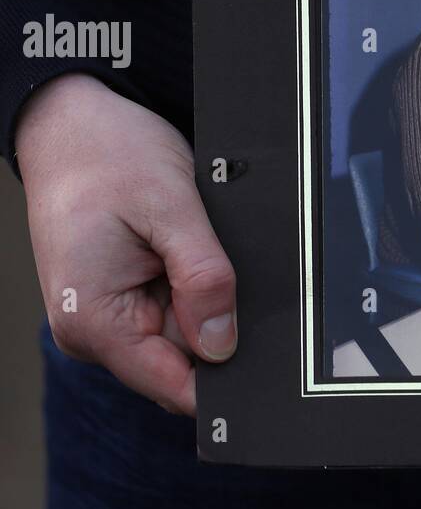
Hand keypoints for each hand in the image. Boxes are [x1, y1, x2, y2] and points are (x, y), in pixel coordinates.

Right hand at [15, 73, 236, 414]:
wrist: (71, 122)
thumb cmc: (109, 154)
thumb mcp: (170, 207)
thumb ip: (203, 278)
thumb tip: (223, 344)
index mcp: (93, 321)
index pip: (174, 386)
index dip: (225, 376)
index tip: (263, 352)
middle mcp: (91, 332)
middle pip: (183, 362)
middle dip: (217, 326)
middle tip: (220, 266)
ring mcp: (103, 318)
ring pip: (182, 337)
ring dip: (201, 301)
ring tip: (189, 247)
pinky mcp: (117, 301)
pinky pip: (171, 312)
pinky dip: (189, 287)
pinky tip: (182, 251)